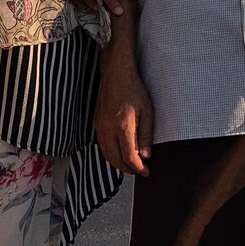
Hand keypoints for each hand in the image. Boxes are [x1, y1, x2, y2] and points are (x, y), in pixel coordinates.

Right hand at [96, 61, 156, 175]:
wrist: (115, 73)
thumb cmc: (133, 89)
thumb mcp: (147, 111)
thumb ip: (145, 135)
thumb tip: (145, 156)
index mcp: (123, 127)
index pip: (129, 157)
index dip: (138, 168)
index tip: (146, 171)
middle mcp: (108, 129)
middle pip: (115, 159)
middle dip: (128, 169)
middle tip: (139, 171)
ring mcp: (100, 127)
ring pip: (106, 154)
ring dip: (117, 164)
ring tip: (129, 167)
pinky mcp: (97, 123)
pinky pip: (101, 145)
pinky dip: (109, 155)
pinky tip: (117, 154)